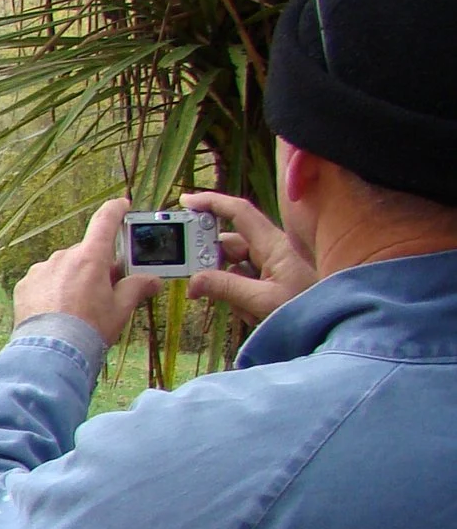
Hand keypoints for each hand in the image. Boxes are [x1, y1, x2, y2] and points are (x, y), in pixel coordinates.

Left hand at [14, 197, 160, 340]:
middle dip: (96, 266)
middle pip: (85, 253)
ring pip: (63, 267)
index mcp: (90, 257)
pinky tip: (57, 310)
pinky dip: (52, 290)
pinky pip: (43, 280)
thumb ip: (137, 288)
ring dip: (72, 279)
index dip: (115, 210)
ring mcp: (41, 270)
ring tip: (77, 308)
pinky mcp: (25, 285)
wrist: (52, 351)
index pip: (105, 221)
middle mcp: (63, 257)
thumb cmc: (89, 329)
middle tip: (104, 290)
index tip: (121, 206)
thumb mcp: (120, 308)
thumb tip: (153, 281)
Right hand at [180, 190, 315, 324]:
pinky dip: (243, 299)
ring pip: (237, 269)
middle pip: (230, 246)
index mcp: (274, 245)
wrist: (342, 325)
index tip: (186, 203)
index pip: (239, 213)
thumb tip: (193, 282)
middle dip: (213, 264)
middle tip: (199, 281)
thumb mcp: (264, 301)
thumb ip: (226, 289)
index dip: (212, 203)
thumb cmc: (314, 310)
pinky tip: (256, 315)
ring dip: (232, 290)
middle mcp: (273, 250)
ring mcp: (275, 267)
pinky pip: (248, 283)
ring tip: (248, 311)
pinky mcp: (276, 282)